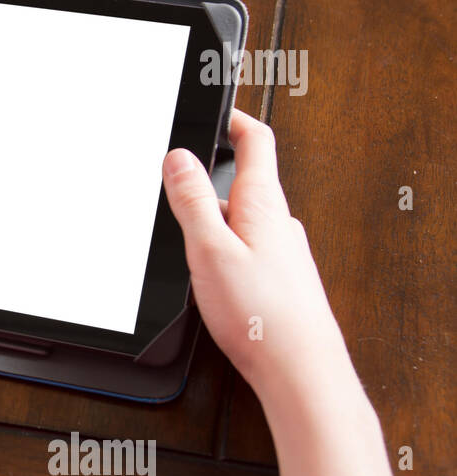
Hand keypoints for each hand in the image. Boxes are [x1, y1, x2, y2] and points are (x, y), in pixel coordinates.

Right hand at [161, 109, 359, 409]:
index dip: (233, 117)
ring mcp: (282, 250)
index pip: (256, 140)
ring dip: (214, 216)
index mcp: (263, 203)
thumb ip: (193, 201)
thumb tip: (178, 157)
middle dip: (209, 174)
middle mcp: (278, 221)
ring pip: (243, 218)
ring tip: (185, 233)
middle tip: (176, 177)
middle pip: (246, 178)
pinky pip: (247, 246)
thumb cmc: (261, 314)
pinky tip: (208, 272)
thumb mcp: (209, 250)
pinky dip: (224, 246)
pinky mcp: (279, 277)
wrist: (299, 367)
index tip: (214, 108)